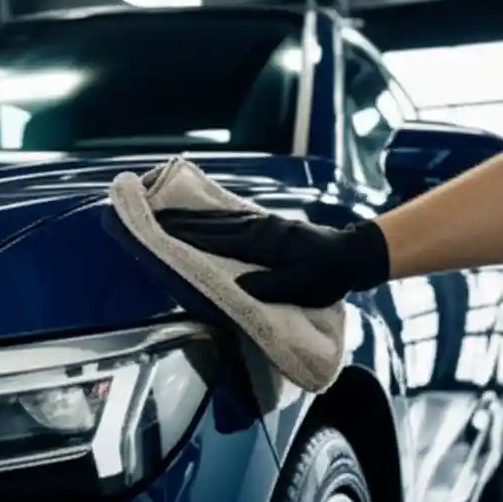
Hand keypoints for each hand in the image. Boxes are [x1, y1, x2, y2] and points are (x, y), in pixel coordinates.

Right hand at [154, 209, 389, 306]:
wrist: (352, 254)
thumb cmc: (326, 276)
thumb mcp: (302, 286)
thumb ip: (269, 285)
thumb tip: (236, 283)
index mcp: (263, 243)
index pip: (217, 239)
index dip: (187, 235)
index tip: (161, 230)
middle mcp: (258, 228)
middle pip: (212, 223)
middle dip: (181, 220)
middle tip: (150, 217)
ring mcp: (262, 224)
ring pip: (219, 219)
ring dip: (192, 217)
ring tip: (166, 215)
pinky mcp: (267, 225)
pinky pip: (230, 218)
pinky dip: (210, 217)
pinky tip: (200, 218)